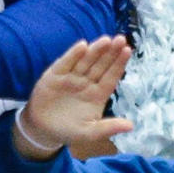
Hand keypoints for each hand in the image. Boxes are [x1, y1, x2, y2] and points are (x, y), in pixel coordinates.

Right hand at [19, 33, 133, 158]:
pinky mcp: (55, 75)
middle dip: (110, 53)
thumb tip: (131, 126)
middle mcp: (86, 82)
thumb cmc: (68, 130)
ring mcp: (71, 77)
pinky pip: (66, 63)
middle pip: (100, 65)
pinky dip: (73, 55)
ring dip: (95, 50)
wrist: (42, 129)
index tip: (128, 50)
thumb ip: (108, 128)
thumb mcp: (89, 133)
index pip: (111, 77)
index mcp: (97, 94)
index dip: (118, 64)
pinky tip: (82, 46)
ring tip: (106, 40)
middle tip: (120, 39)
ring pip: (85, 61)